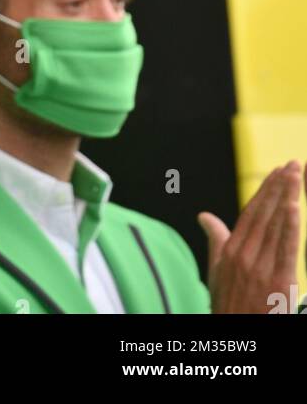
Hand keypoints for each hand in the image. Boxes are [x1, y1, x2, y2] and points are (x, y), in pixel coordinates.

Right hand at [199, 160, 301, 312]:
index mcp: (230, 250)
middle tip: (292, 164)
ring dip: (287, 197)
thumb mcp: (216, 272)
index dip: (265, 190)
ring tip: (296, 175)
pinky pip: (286, 250)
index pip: (251, 212)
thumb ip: (215, 240)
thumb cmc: (226, 306)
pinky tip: (294, 208)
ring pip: (277, 225)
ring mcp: (260, 267)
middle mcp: (244, 255)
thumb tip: (204, 216)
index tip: (277, 171)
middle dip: (279, 186)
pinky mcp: (278, 282)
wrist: (234, 337)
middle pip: (265, 213)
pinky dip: (291, 227)